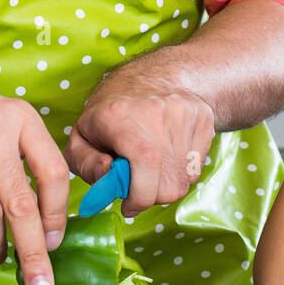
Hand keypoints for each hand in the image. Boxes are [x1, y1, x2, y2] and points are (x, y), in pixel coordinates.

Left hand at [65, 70, 215, 215]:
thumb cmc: (108, 116)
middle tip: (138, 184)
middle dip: (152, 196)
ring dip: (167, 183)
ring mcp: (184, 112)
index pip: (146, 162)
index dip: (141, 195)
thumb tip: (109, 176)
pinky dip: (181, 170)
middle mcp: (156, 110)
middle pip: (169, 181)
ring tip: (152, 166)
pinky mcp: (203, 117)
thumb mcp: (80, 139)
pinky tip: (167, 154)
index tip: (129, 205)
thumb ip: (86, 165)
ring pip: (186, 179)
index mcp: (118, 115)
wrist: (147, 79)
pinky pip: (198, 166)